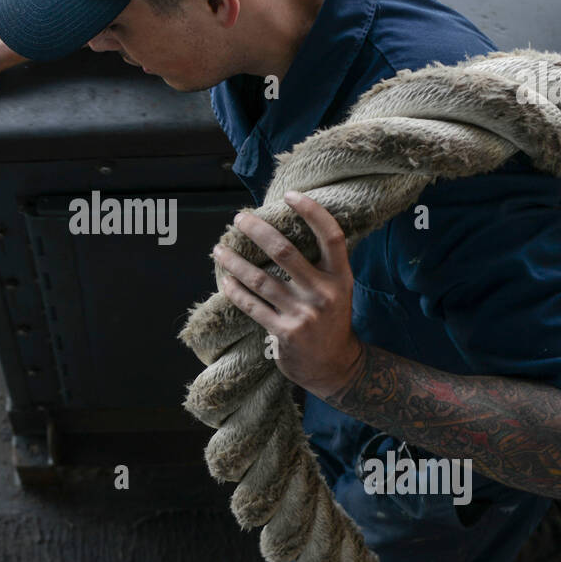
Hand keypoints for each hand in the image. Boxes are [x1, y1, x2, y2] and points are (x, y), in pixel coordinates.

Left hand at [212, 190, 364, 399]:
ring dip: (235, 262)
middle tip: (240, 218)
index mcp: (341, 277)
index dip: (312, 212)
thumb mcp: (338, 290)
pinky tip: (225, 280)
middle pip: (285, 251)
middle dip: (257, 230)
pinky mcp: (285, 332)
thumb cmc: (330, 319)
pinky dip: (235, 291)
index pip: (330, 236)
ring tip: (219, 249)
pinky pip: (252, 306)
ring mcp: (304, 313)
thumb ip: (320, 264)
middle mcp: (324, 293)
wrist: (335, 366)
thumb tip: (283, 231)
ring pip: (260, 278)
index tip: (290, 195)